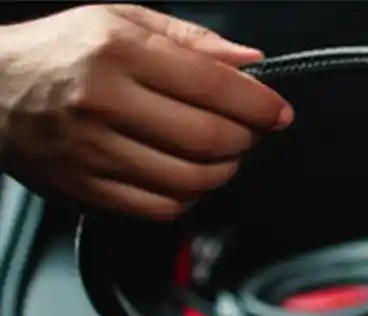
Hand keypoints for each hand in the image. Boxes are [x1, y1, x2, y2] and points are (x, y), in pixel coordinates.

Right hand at [0, 4, 291, 220]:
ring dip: (221, 171)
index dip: (260, 104)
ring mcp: (94, 152)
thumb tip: (250, 61)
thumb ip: (191, 40)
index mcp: (118, 53)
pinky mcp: (86, 190)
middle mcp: (105, 103)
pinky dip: (187, 197)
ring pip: (192, 180)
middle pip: (211, 139)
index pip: (215, 87)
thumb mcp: (120, 21)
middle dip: (245, 140)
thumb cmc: (58, 52)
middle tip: (247, 132)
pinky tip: (183, 176)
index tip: (277, 112)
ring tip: (217, 153)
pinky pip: (161, 209)